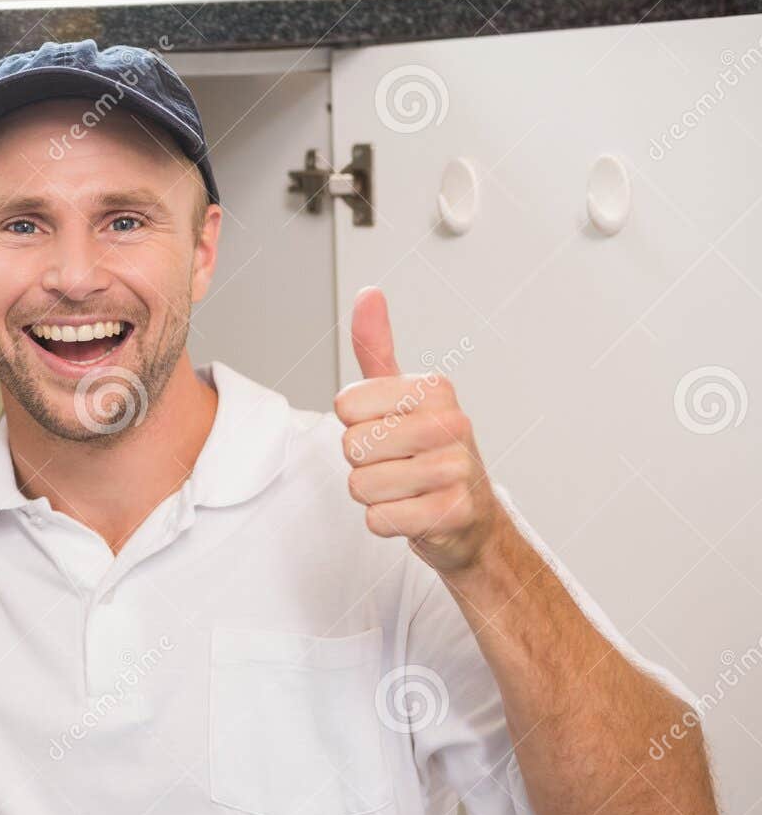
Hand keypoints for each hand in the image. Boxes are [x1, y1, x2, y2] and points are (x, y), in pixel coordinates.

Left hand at [335, 287, 510, 575]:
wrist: (468, 516)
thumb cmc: (426, 451)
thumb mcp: (401, 395)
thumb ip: (376, 348)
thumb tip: (368, 294)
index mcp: (435, 389)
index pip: (346, 405)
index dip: (354, 424)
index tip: (385, 429)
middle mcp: (452, 424)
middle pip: (351, 447)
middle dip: (362, 463)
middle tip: (395, 463)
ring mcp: (456, 470)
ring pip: (361, 486)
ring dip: (373, 494)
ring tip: (404, 488)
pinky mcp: (451, 513)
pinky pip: (379, 519)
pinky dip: (386, 521)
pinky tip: (412, 512)